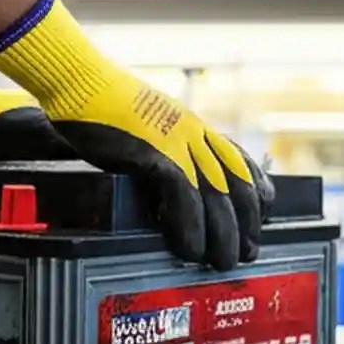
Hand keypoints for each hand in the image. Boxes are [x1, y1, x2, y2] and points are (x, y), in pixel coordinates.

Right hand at [0, 0, 272, 269]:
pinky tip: (190, 248)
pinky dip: (189, 226)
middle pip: (234, 182)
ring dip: (223, 233)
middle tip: (248, 251)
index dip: (255, 188)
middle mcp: (194, 133)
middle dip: (246, 221)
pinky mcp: (156, 152)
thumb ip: (165, 148)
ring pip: (215, 194)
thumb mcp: (148, 124)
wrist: (80, 82)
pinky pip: (183, 196)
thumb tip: (167, 184)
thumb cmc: (102, 106)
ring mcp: (178, 141)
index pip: (239, 159)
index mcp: (194, 125)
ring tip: (223, 261)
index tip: (263, 213)